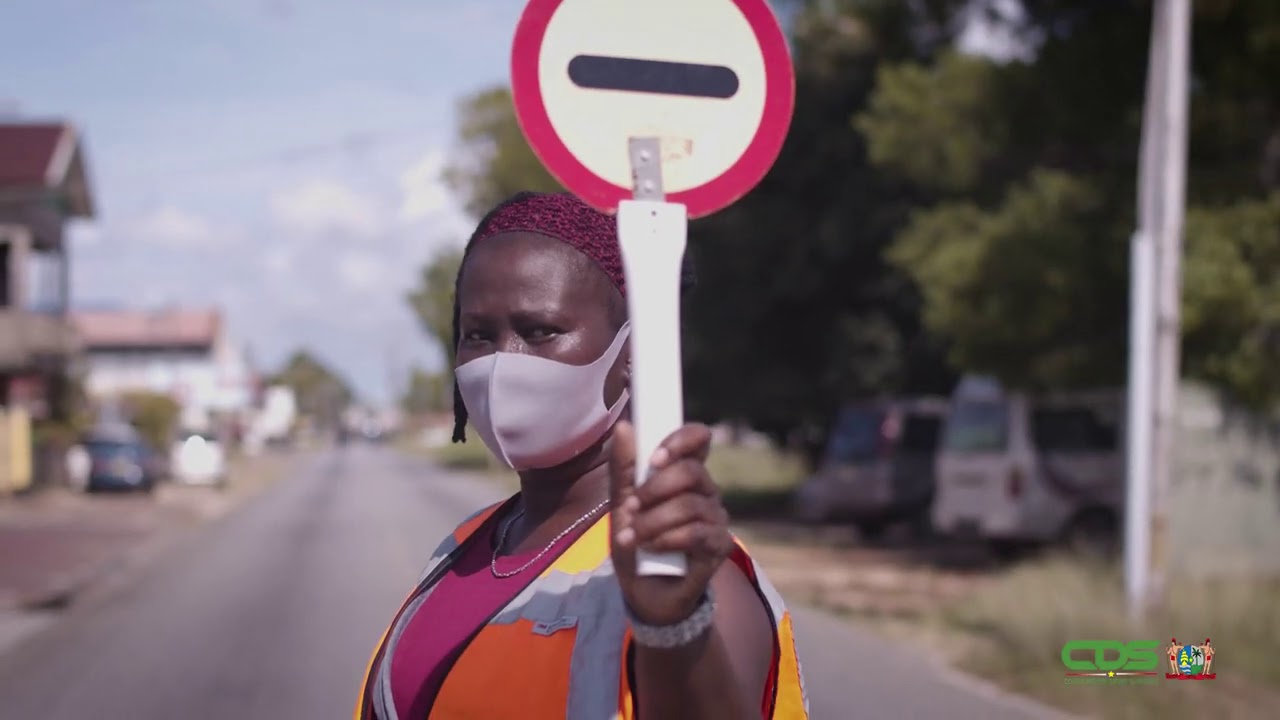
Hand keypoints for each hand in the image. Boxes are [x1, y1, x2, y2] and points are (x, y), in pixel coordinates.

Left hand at [609, 421, 732, 625]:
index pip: (698, 439)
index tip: (655, 459)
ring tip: (633, 537)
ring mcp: (715, 518)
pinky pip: (698, 533)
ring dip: (654, 521)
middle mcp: (705, 491)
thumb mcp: (620, 504)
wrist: (645, 592)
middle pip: (692, 471)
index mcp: (684, 474)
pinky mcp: (720, 546)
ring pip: (691, 505)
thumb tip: (623, 426)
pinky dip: (668, 539)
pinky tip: (652, 548)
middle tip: (632, 507)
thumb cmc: (637, 543)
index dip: (681, 441)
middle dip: (656, 488)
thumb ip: (623, 468)